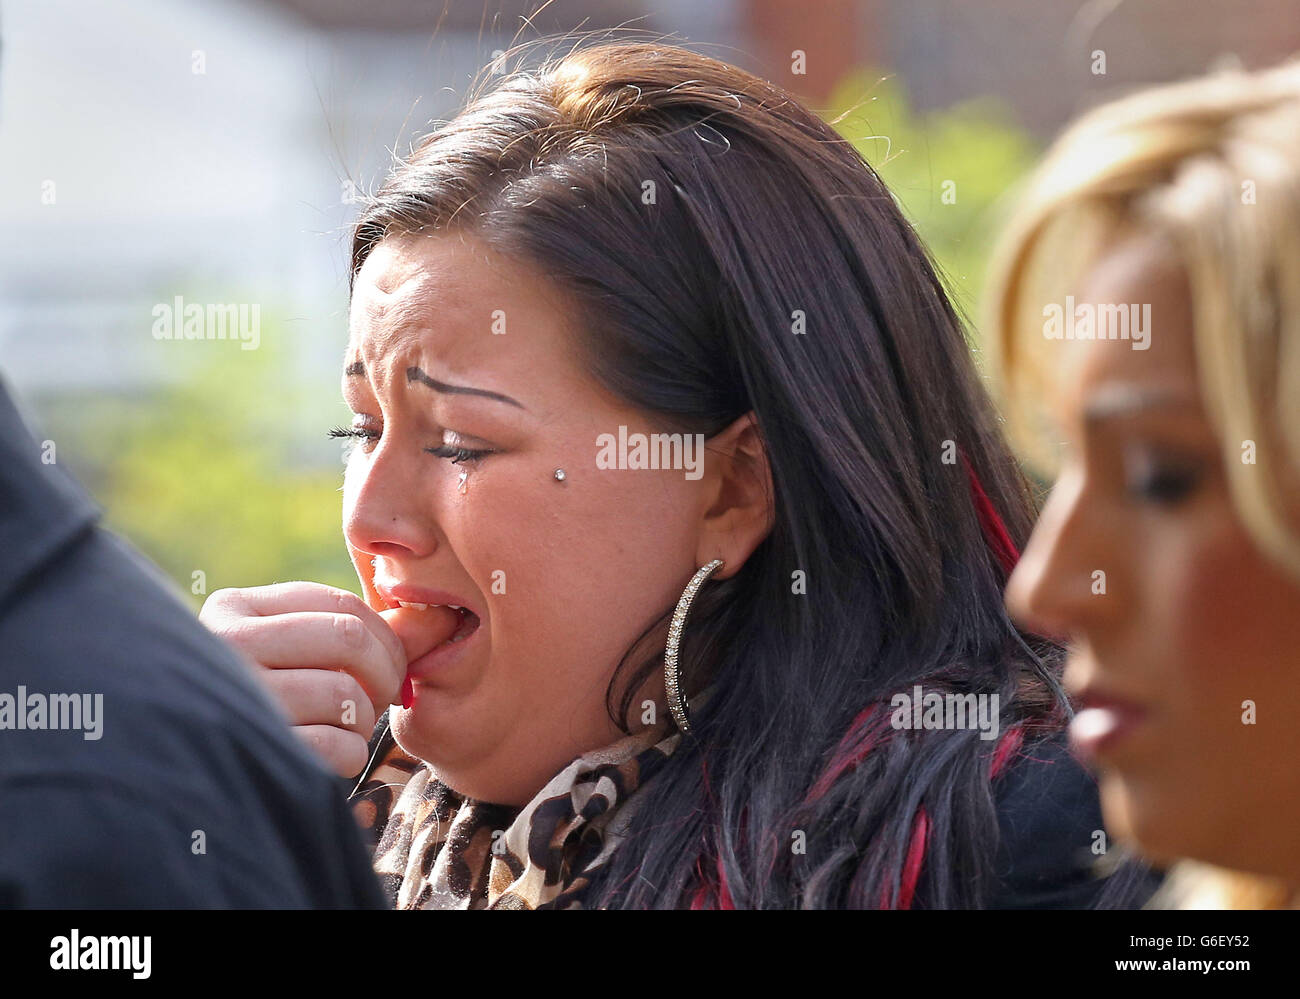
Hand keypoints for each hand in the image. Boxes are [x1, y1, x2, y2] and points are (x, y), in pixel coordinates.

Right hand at [198, 581, 453, 777]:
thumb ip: (365, 633)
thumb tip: (439, 618)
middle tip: (380, 699)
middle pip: (349, 639)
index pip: (340, 604)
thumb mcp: (300, 654)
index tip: (392, 667)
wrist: (207, 775)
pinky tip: (327, 756)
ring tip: (343, 729)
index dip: (385, 638)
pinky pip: (337, 746)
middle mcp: (223, 644)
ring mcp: (233, 697)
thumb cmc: (268, 704)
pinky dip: (349, 756)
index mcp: (234, 608)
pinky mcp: (250, 750)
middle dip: (384, 674)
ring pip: (345, 695)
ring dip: (364, 721)